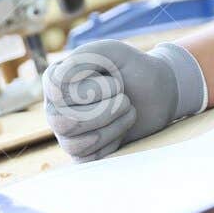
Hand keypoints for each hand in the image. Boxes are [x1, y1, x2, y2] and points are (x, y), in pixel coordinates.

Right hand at [43, 39, 206, 160]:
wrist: (159, 93)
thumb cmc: (133, 69)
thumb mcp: (113, 53)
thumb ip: (85, 56)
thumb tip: (58, 78)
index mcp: (55, 79)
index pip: (56, 91)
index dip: (91, 89)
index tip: (115, 80)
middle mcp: (54, 107)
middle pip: (63, 122)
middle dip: (105, 111)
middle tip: (126, 98)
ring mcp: (66, 133)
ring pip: (73, 144)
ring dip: (111, 126)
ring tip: (129, 111)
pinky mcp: (82, 153)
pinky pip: (86, 159)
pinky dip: (111, 143)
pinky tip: (122, 128)